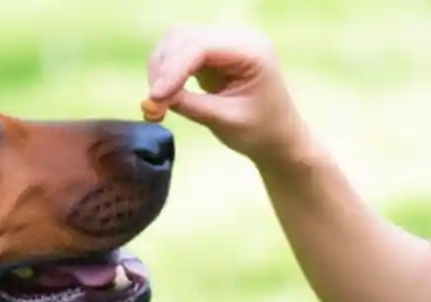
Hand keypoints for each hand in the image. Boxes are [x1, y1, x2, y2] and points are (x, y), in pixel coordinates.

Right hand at [145, 24, 308, 163]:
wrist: (277, 136)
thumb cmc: (260, 131)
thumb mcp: (225, 121)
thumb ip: (191, 105)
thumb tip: (154, 98)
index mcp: (251, 51)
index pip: (202, 47)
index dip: (173, 69)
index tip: (155, 96)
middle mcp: (237, 37)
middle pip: (184, 36)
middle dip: (164, 68)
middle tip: (154, 104)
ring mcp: (223, 42)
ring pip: (177, 40)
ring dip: (161, 68)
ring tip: (158, 101)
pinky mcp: (212, 52)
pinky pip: (179, 51)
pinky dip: (167, 70)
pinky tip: (165, 93)